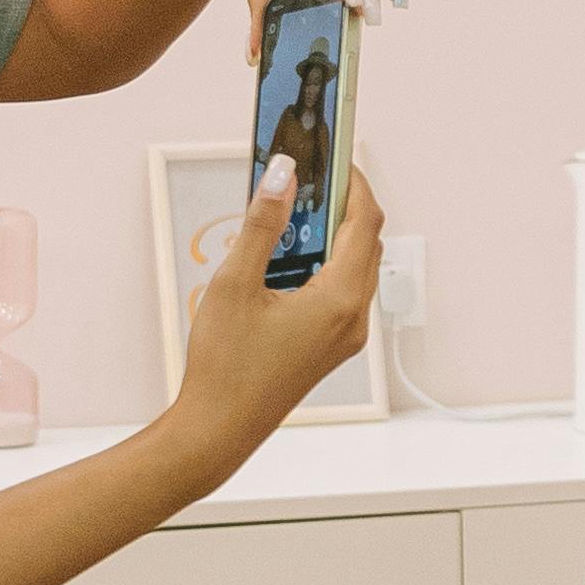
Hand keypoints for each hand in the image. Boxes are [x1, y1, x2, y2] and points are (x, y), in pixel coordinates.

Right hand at [174, 155, 388, 471]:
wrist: (218, 429)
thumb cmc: (225, 367)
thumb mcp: (235, 284)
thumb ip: (262, 225)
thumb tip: (283, 177)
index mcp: (339, 300)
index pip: (365, 222)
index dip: (354, 181)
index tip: (335, 155)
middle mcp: (353, 319)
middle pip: (366, 242)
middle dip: (343, 204)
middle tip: (312, 177)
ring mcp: (345, 336)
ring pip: (355, 267)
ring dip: (331, 235)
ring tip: (294, 212)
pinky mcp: (331, 347)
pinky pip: (341, 291)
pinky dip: (324, 264)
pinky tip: (286, 258)